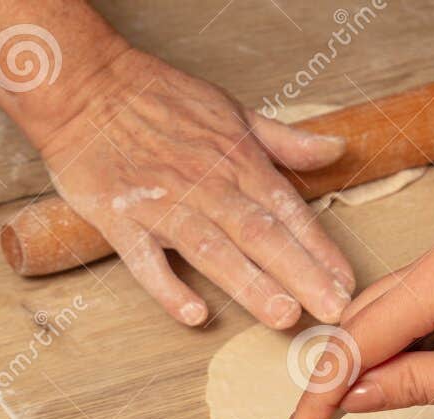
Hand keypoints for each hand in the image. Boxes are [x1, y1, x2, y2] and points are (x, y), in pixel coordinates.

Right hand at [33, 49, 354, 328]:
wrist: (85, 86)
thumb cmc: (158, 98)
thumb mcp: (232, 110)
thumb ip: (284, 141)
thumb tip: (335, 148)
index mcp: (237, 161)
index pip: (289, 211)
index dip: (320, 249)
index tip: (348, 284)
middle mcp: (206, 185)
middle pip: (261, 235)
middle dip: (301, 274)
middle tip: (333, 311)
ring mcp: (163, 205)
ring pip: (214, 250)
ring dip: (250, 284)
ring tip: (283, 316)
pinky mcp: (120, 219)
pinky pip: (146, 261)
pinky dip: (168, 288)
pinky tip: (194, 316)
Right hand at [283, 230, 433, 418]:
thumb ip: (411, 385)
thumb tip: (354, 397)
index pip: (359, 340)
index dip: (323, 389)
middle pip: (363, 318)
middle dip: (338, 373)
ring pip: (387, 311)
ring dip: (372, 359)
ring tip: (361, 409)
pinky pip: (417, 305)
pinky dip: (403, 343)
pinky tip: (404, 377)